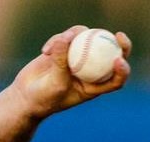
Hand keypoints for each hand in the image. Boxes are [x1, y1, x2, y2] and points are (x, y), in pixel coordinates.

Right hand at [13, 26, 132, 117]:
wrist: (26, 95)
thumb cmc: (45, 97)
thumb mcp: (56, 83)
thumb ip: (62, 62)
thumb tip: (68, 37)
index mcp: (94, 87)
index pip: (115, 79)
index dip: (122, 70)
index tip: (119, 61)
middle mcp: (90, 71)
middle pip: (110, 55)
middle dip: (119, 44)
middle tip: (118, 35)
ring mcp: (79, 58)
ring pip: (88, 40)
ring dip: (77, 37)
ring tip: (62, 40)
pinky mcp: (65, 48)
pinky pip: (68, 37)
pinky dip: (57, 41)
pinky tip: (45, 51)